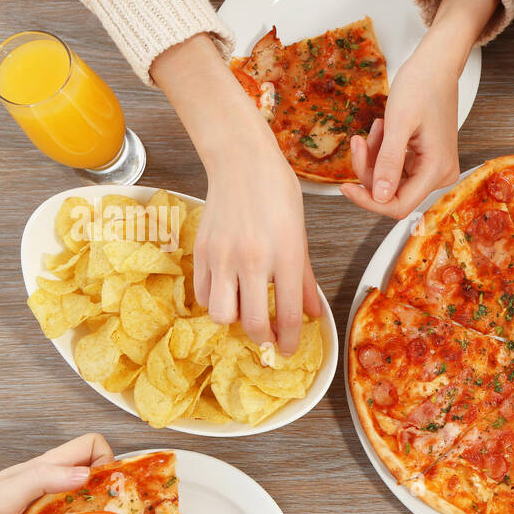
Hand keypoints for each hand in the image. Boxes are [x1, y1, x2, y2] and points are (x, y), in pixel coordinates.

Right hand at [196, 145, 321, 354]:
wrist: (243, 164)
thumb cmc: (277, 195)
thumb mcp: (301, 238)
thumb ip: (305, 280)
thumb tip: (312, 314)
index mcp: (284, 256)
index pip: (286, 315)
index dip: (288, 340)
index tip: (287, 350)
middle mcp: (252, 259)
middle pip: (251, 323)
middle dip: (261, 339)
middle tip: (267, 338)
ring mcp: (222, 256)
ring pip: (221, 314)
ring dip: (234, 321)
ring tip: (245, 310)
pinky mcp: (201, 250)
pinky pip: (203, 293)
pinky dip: (215, 301)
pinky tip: (228, 292)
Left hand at [340, 53, 459, 219]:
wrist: (435, 66)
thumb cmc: (422, 86)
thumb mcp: (398, 123)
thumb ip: (389, 163)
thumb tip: (381, 197)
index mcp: (437, 169)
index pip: (399, 205)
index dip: (369, 200)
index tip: (346, 187)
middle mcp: (439, 174)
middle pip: (392, 192)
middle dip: (370, 169)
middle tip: (360, 140)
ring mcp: (433, 168)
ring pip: (391, 180)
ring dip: (375, 157)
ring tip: (377, 128)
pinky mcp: (426, 160)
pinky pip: (396, 168)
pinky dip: (382, 152)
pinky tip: (384, 130)